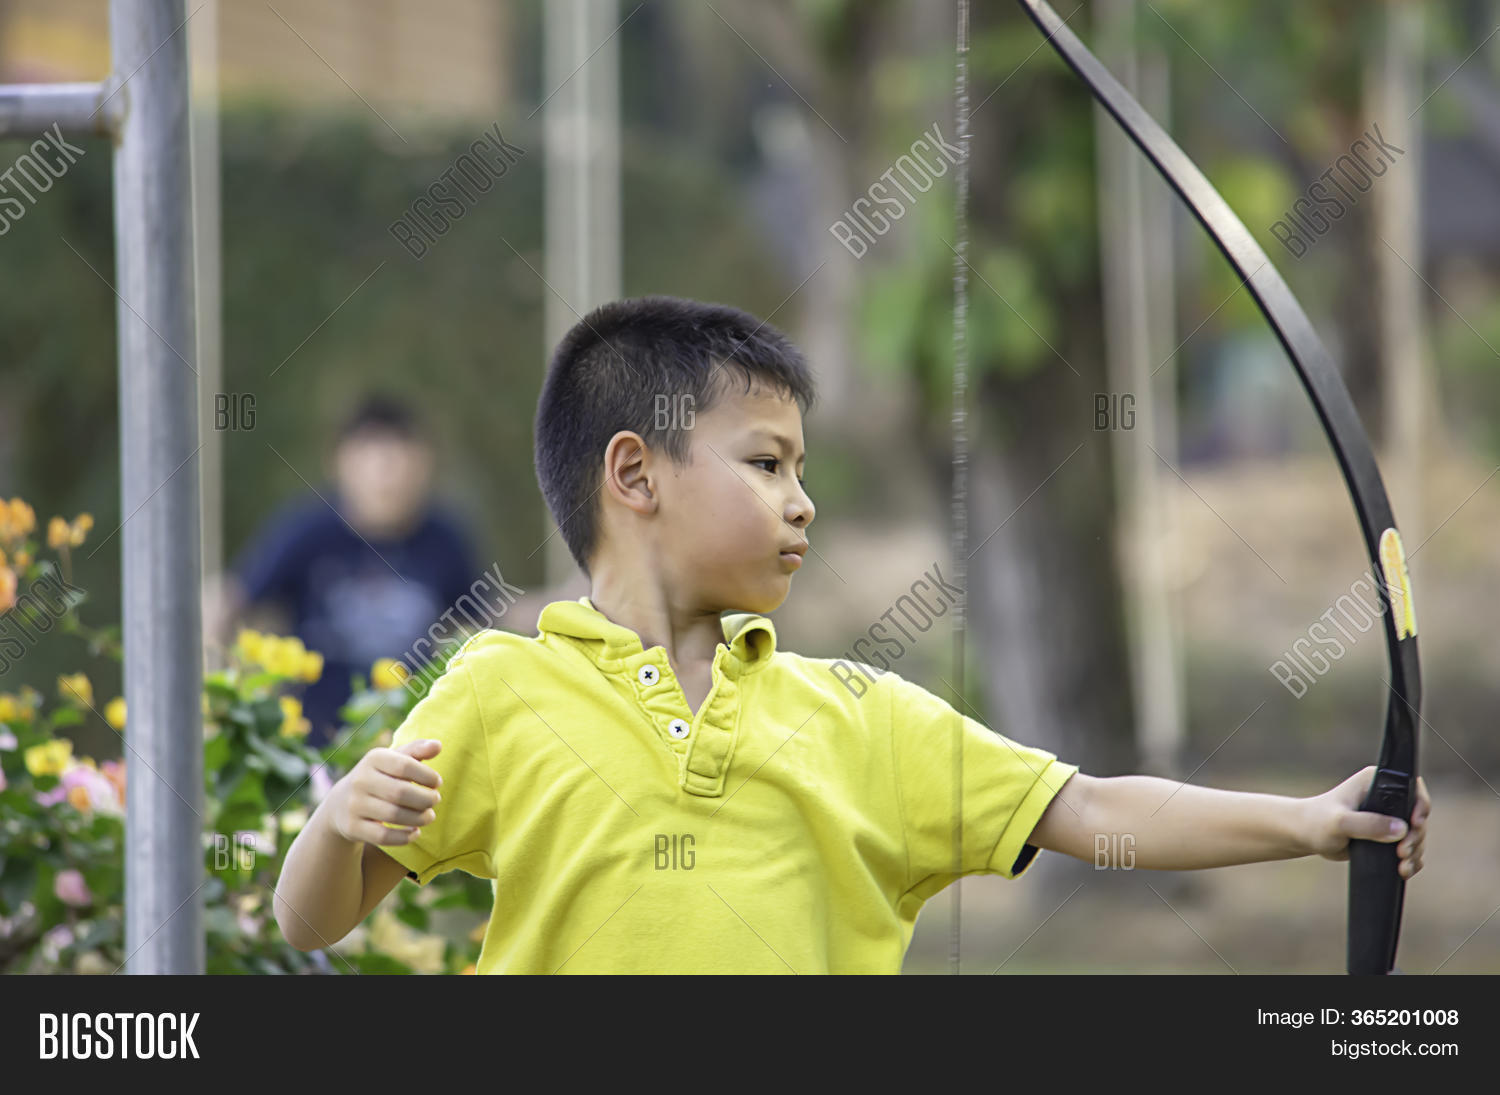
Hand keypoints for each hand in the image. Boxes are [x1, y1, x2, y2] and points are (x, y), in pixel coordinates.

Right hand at [328, 739, 442, 846]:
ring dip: (419, 818)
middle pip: (400, 792)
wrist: (340, 804)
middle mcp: (360, 780)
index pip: (405, 766)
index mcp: (373, 759)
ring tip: (429, 816)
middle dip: (425, 799)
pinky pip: (383, 836)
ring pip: (393, 815)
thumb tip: (438, 745)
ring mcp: (354, 805)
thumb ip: (417, 750)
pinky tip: (415, 832)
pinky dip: (404, 837)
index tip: (437, 783)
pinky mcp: (352, 827)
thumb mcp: (394, 759)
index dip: (427, 776)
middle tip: (435, 800)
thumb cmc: (380, 777)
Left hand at [1308, 766, 1429, 877]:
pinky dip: (1411, 859)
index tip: (1415, 825)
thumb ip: (1368, 824)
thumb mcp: (1340, 823)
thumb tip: (1400, 829)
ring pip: (1416, 834)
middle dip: (1415, 837)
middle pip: (1417, 816)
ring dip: (1414, 851)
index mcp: (1375, 782)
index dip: (1420, 806)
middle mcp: (1386, 797)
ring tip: (1403, 866)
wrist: (1306, 836)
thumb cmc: (1317, 822)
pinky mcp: (1386, 834)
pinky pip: (1408, 847)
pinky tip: (1404, 870)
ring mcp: (1388, 816)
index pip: (1412, 788)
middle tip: (1402, 852)